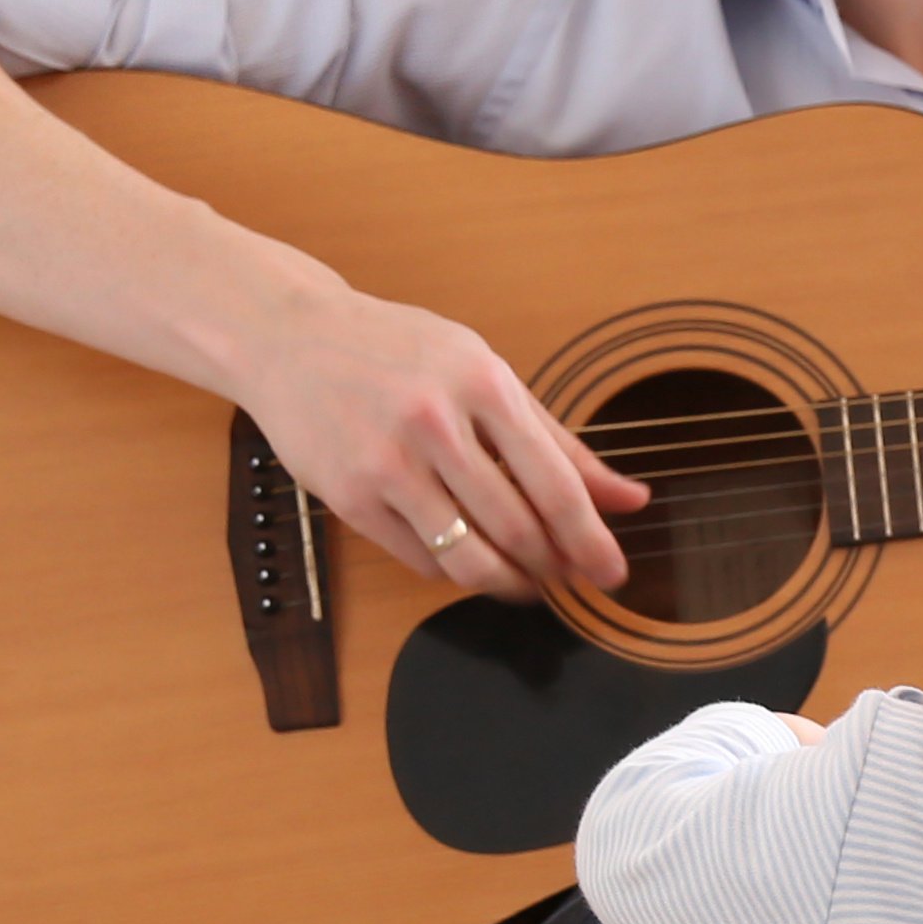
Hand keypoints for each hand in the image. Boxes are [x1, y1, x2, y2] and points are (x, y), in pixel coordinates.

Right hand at [229, 284, 647, 601]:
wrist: (291, 339)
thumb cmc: (399, 354)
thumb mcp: (486, 374)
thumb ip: (560, 442)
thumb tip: (631, 500)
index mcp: (482, 384)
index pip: (555, 484)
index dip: (590, 540)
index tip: (612, 572)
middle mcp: (435, 423)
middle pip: (516, 530)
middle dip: (553, 568)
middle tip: (567, 580)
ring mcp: (387, 463)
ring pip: (467, 558)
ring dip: (508, 584)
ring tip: (525, 584)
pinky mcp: (350, 498)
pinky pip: (420, 560)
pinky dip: (453, 571)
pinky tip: (466, 561)